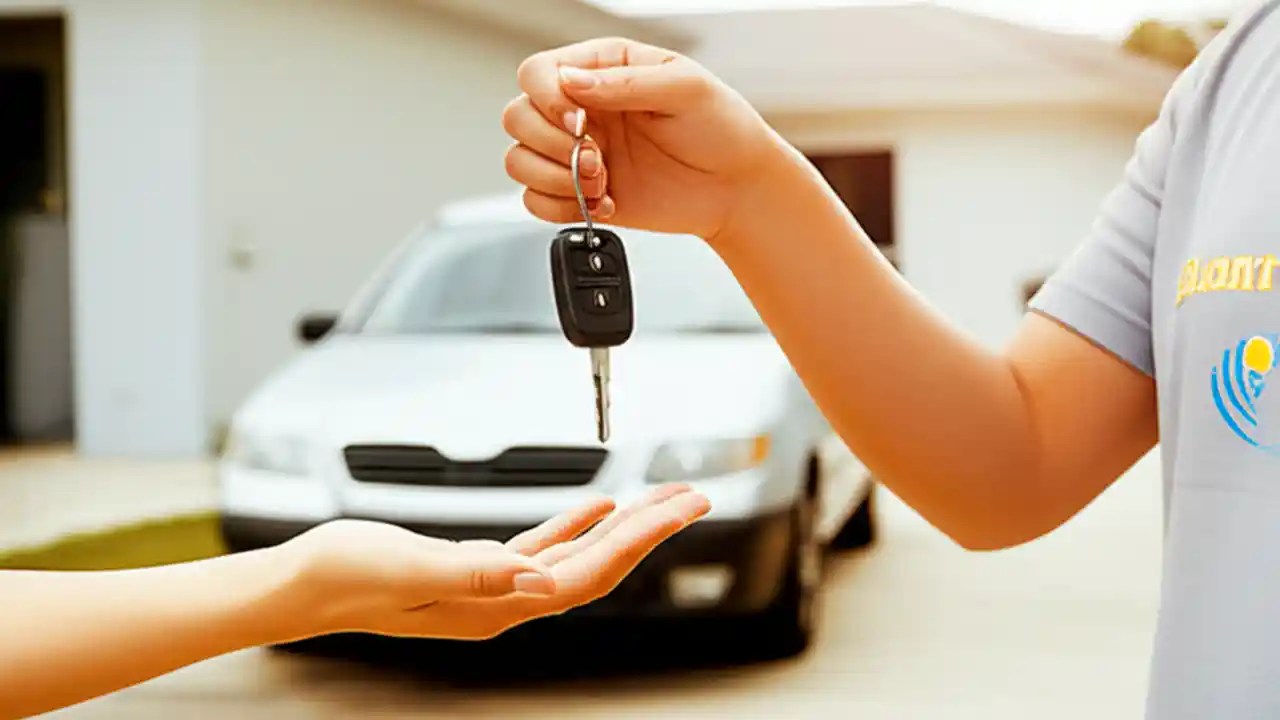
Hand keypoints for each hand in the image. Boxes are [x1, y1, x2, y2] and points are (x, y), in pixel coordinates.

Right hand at [279, 484, 709, 639]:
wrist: (300, 585)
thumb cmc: (343, 577)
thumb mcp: (405, 569)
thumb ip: (470, 573)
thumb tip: (536, 579)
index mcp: (496, 606)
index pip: (589, 574)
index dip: (639, 541)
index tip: (680, 510)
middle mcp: (504, 603)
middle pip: (598, 567)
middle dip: (649, 532)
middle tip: (695, 497)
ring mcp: (493, 588)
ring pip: (578, 556)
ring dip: (622, 528)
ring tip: (663, 501)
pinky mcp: (475, 569)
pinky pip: (543, 547)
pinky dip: (576, 525)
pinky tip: (596, 506)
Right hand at [502, 37, 781, 240]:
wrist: (738, 188)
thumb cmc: (722, 128)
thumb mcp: (684, 89)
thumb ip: (625, 83)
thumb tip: (570, 82)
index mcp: (602, 69)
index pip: (538, 72)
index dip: (547, 98)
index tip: (582, 122)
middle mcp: (582, 109)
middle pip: (517, 117)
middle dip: (553, 145)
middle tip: (598, 158)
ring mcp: (577, 154)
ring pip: (519, 161)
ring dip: (555, 178)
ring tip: (602, 183)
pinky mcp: (580, 194)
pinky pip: (535, 202)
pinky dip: (560, 208)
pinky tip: (602, 204)